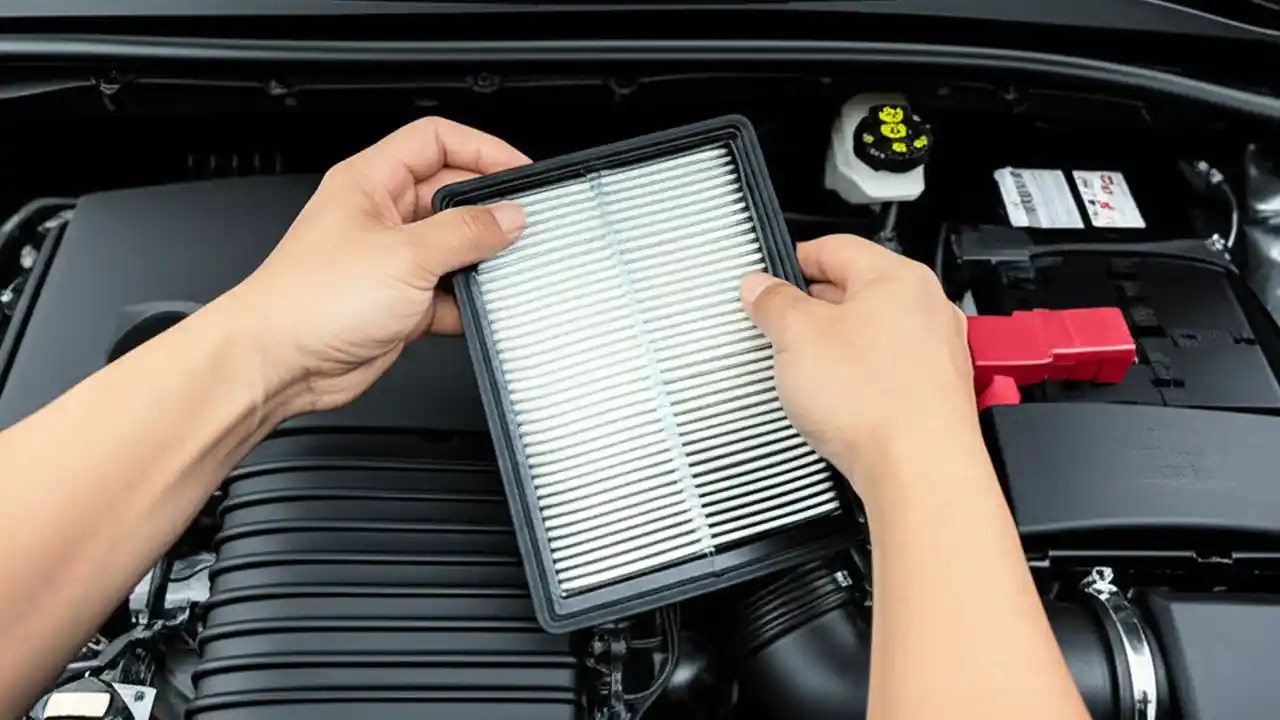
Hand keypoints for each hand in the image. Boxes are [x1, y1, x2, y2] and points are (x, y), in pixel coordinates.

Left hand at [218, 117, 529, 416]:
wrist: (279, 362)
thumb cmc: (311, 299)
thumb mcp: (406, 254)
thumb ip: (466, 232)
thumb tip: (507, 217)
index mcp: (371, 182)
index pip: (436, 142)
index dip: (481, 149)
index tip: (518, 172)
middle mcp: (380, 216)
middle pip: (450, 195)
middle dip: (487, 210)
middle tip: (521, 225)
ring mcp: (390, 260)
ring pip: (452, 248)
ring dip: (479, 260)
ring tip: (504, 268)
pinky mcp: (398, 303)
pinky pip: (445, 294)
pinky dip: (465, 302)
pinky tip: (478, 309)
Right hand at [739, 235, 976, 503]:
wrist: (920, 471)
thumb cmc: (874, 401)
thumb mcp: (797, 337)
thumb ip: (773, 303)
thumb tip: (760, 286)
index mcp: (898, 277)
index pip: (835, 248)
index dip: (793, 261)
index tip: (768, 280)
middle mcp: (927, 308)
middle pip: (857, 290)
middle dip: (812, 307)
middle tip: (778, 327)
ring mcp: (937, 352)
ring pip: (874, 333)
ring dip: (837, 344)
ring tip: (806, 369)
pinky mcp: (935, 393)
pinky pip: (888, 370)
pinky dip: (861, 377)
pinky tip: (840, 400)